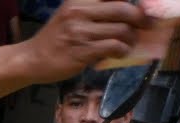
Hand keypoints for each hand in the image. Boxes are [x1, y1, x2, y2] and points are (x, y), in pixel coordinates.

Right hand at [18, 0, 150, 82]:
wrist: (31, 59)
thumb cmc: (55, 38)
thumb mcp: (71, 14)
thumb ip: (95, 9)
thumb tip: (129, 10)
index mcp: (79, 0)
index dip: (134, 1)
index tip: (144, 7)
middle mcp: (79, 12)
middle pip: (123, 9)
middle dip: (141, 18)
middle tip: (147, 25)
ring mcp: (80, 32)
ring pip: (121, 30)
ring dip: (131, 38)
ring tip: (129, 43)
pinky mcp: (82, 51)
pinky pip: (113, 47)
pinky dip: (122, 51)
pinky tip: (119, 53)